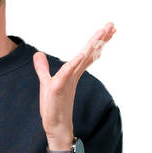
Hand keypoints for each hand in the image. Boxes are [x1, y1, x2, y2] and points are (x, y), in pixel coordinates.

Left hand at [35, 22, 115, 149]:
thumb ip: (43, 68)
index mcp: (73, 71)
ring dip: (93, 46)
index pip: (87, 53)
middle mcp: (73, 74)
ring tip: (103, 32)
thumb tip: (38, 54)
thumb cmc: (54, 107)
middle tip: (113, 26)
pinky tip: (83, 54)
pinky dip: (76, 63)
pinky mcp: (59, 87)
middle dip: (101, 39)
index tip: (108, 30)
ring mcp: (68, 80)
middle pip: (89, 53)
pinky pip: (68, 73)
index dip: (97, 42)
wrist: (56, 127)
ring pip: (83, 59)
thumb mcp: (46, 82)